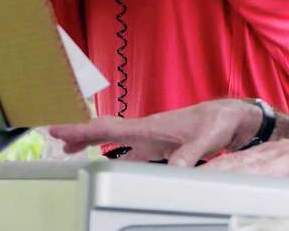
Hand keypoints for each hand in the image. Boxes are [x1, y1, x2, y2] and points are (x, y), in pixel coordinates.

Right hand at [48, 99, 262, 166]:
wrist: (231, 117)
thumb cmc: (218, 121)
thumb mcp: (205, 139)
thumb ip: (189, 155)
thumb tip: (173, 171)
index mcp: (152, 126)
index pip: (110, 129)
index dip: (83, 130)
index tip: (59, 130)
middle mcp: (148, 130)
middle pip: (107, 132)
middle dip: (80, 134)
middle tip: (57, 138)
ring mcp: (153, 138)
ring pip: (116, 141)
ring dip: (93, 144)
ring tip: (71, 149)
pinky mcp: (161, 146)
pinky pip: (130, 150)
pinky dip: (114, 154)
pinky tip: (109, 160)